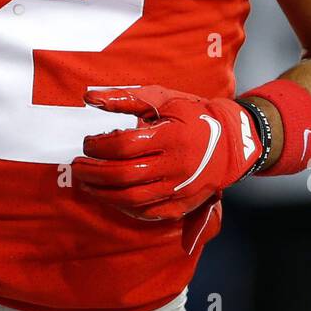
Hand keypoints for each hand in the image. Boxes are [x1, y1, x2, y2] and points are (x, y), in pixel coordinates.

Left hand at [71, 85, 260, 219]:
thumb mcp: (162, 98)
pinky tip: (112, 196)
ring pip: (131, 199)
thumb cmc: (192, 114)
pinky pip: (147, 213)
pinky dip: (124, 207)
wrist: (232, 141)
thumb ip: (124, 99)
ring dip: (102, 193)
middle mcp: (176, 165)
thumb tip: (89, 98)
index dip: (98, 146)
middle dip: (92, 172)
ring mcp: (180, 189)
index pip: (123, 146)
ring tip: (88, 183)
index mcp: (170, 136)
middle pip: (122, 175)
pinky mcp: (182, 205)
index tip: (87, 143)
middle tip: (77, 166)